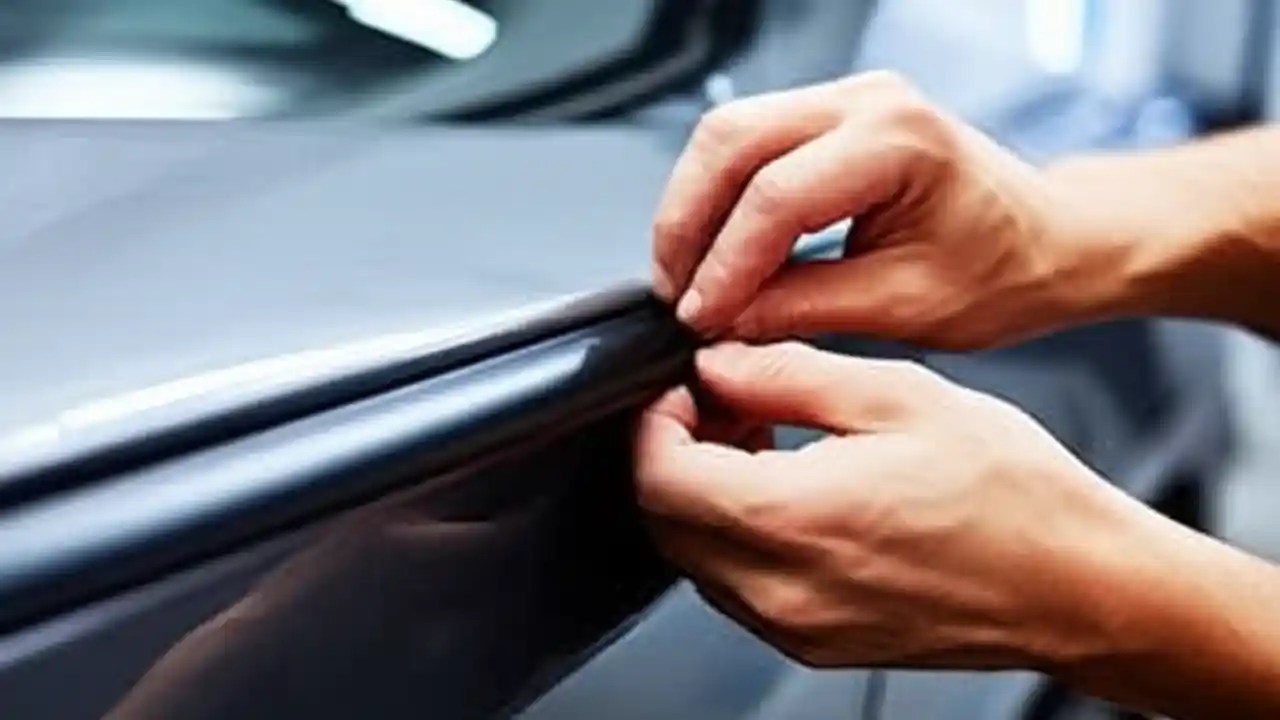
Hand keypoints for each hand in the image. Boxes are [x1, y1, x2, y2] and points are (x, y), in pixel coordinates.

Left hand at [634, 342, 1174, 670]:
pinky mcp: (815, 643)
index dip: (654, 419)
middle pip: (664, 520)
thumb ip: (787, 374)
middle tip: (722, 403)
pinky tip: (787, 489)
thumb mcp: (898, 397)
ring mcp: (796, 627)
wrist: (1079, 587)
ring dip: (704, 492)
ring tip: (761, 438)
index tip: (678, 385)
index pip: (659, 475)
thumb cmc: (1015, 498)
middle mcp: (783, 589)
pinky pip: (738, 586)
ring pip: (695, 556)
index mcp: (795, 520)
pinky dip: (738, 533)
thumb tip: (718, 363)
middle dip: (674, 452)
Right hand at [651, 71, 1116, 347]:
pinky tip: (716, 248)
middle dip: (686, 223)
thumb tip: (725, 320)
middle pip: (730, 140)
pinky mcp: (832, 119)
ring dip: (693, 206)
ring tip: (689, 277)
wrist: (1050, 240)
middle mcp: (868, 102)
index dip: (724, 265)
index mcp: (898, 141)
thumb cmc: (1008, 269)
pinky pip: (749, 142)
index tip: (698, 317)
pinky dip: (719, 197)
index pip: (775, 197)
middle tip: (675, 293)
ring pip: (727, 134)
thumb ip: (804, 309)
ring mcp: (847, 101)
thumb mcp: (906, 307)